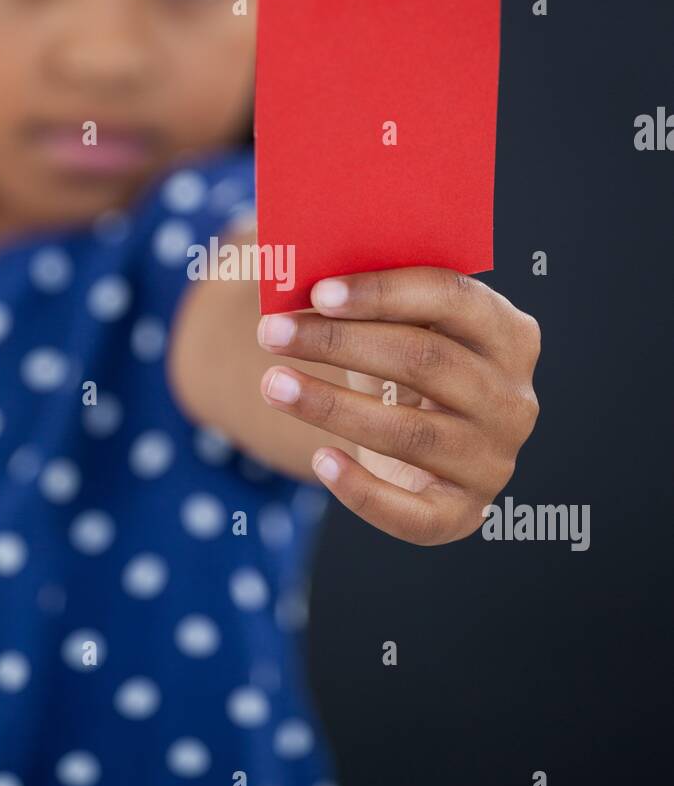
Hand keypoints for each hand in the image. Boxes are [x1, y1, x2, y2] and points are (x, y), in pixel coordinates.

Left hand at [257, 268, 540, 545]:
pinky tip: (320, 459)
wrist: (423, 447)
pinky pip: (411, 513)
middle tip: (272, 332)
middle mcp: (513, 399)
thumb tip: (302, 271)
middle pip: (424, 360)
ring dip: (331, 406)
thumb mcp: (403, 328)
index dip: (384, 292)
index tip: (319, 292)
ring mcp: (493, 461)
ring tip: (273, 384)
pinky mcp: (463, 514)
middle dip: (340, 343)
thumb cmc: (406, 368)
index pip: (452, 297)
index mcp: (509, 334)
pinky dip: (360, 489)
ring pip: (409, 433)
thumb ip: (375, 299)